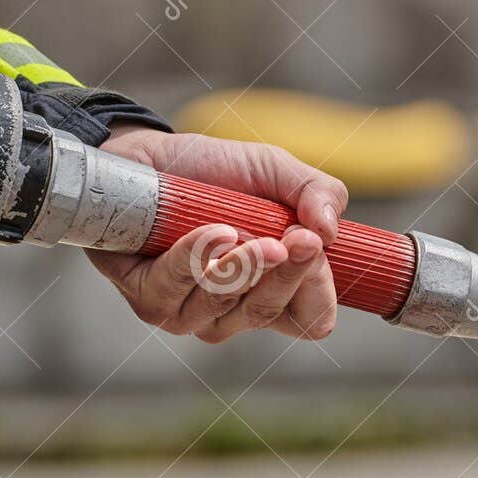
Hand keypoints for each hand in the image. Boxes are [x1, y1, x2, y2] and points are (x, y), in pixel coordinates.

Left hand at [89, 126, 345, 341]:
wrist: (146, 158)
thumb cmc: (213, 174)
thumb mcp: (273, 170)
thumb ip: (315, 191)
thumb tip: (331, 231)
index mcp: (272, 291)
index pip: (310, 319)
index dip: (316, 288)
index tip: (310, 242)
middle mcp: (232, 313)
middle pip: (270, 312)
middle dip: (288, 273)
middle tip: (296, 237)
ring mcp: (189, 314)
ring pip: (224, 303)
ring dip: (241, 264)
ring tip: (239, 228)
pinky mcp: (150, 301)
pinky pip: (179, 285)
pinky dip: (198, 254)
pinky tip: (212, 231)